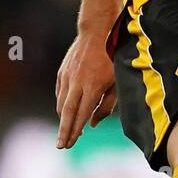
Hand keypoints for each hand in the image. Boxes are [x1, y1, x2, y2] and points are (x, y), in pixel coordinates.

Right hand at [55, 34, 116, 149]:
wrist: (98, 31)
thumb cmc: (113, 58)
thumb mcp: (117, 82)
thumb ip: (106, 105)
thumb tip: (92, 124)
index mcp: (92, 88)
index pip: (81, 115)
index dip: (75, 131)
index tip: (70, 144)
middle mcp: (77, 84)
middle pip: (67, 113)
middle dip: (64, 131)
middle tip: (61, 146)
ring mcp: (68, 77)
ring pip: (62, 103)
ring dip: (63, 119)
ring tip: (65, 132)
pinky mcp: (63, 71)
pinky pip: (60, 92)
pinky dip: (61, 103)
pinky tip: (65, 111)